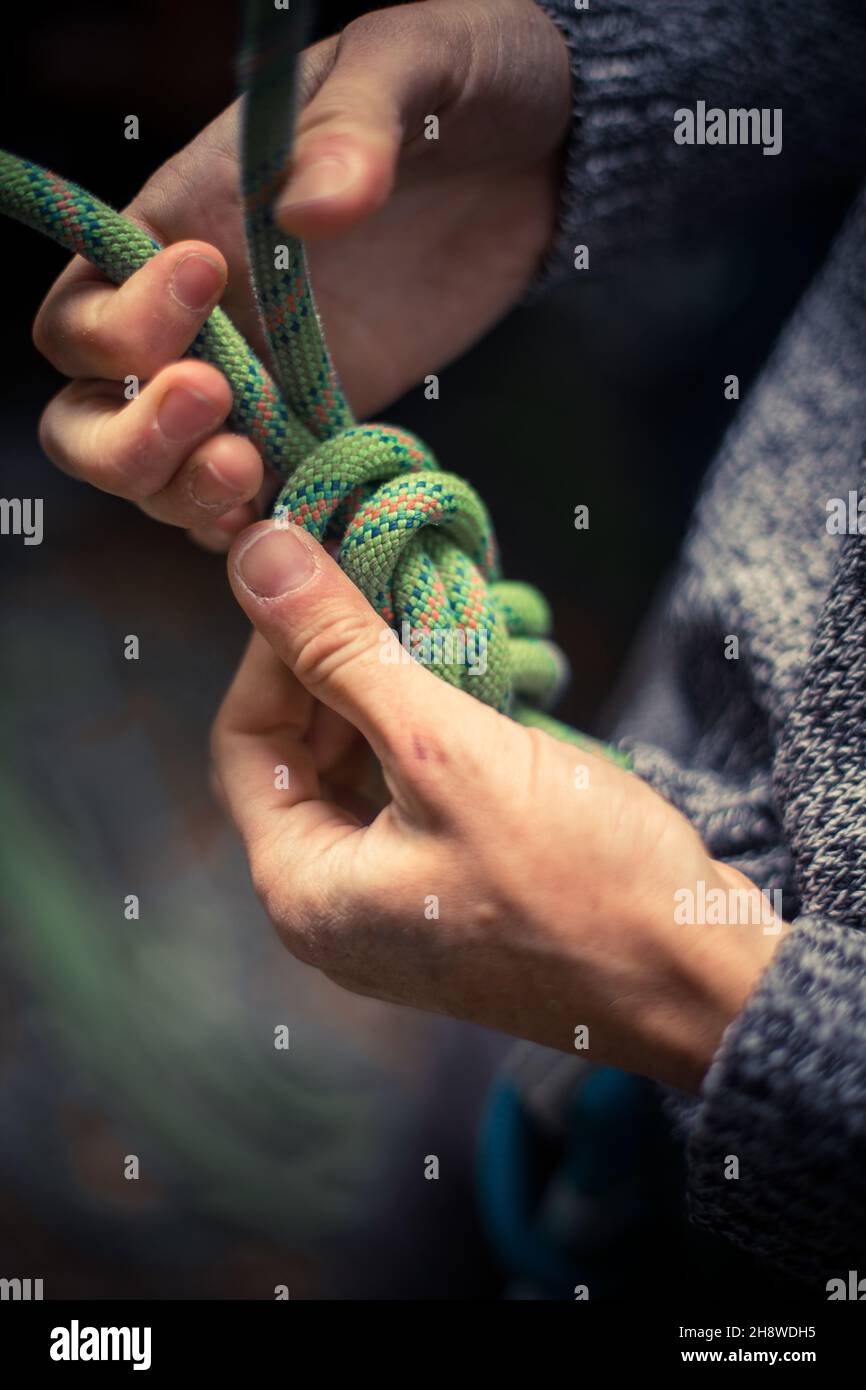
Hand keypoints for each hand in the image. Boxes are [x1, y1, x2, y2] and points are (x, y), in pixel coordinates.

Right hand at [33, 0, 570, 549]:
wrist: (543, 161)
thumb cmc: (460, 88)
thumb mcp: (411, 66)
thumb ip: (355, 125)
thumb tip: (307, 210)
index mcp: (183, 225)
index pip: (87, 305)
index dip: (123, 320)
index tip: (211, 279)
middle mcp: (200, 322)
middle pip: (89, 411)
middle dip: (128, 435)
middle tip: (215, 405)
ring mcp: (258, 388)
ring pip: (158, 477)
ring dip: (182, 492)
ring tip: (249, 474)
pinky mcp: (320, 432)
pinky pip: (253, 505)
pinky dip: (251, 526)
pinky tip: (286, 520)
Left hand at [210, 522, 783, 1092]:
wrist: (700, 981)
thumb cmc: (577, 879)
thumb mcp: (445, 750)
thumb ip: (343, 652)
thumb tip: (258, 555)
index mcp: (305, 888)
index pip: (245, 740)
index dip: (274, 648)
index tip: (327, 573)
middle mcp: (336, 907)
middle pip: (301, 755)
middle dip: (337, 666)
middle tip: (390, 586)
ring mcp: (400, 906)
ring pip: (364, 770)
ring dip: (393, 693)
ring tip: (439, 624)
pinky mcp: (458, 893)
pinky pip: (416, 796)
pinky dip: (435, 734)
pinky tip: (476, 684)